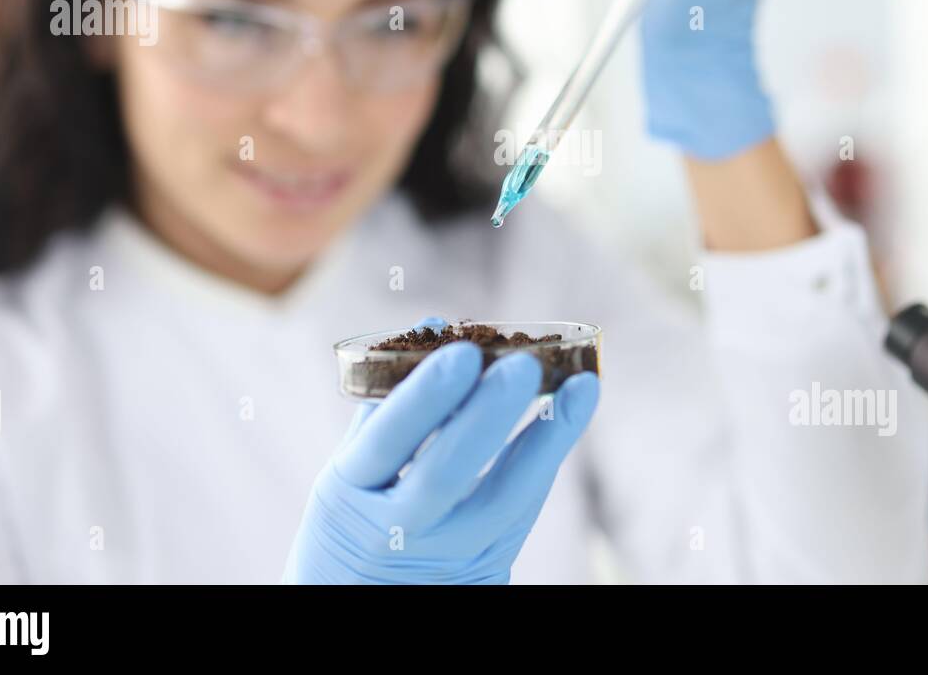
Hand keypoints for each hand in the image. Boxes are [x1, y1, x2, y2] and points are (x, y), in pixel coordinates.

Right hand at [283, 323, 599, 583]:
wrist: (358, 603)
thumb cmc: (354, 517)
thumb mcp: (349, 468)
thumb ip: (387, 403)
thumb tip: (435, 325)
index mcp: (349, 496)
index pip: (388, 441)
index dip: (425, 397)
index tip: (463, 351)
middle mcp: (396, 532)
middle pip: (446, 474)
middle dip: (488, 416)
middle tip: (524, 363)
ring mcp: (444, 558)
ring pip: (503, 502)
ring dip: (545, 441)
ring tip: (578, 388)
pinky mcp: (484, 569)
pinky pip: (522, 512)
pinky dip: (544, 461)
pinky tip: (566, 418)